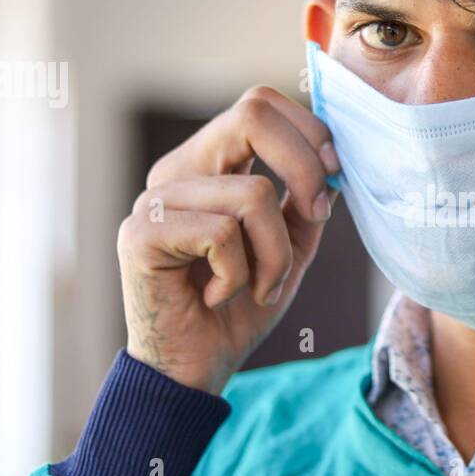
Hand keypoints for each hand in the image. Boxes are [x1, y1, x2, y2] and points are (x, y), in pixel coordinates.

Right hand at [117, 85, 338, 394]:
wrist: (193, 371)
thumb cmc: (238, 310)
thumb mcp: (289, 249)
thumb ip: (305, 202)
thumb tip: (333, 159)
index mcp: (208, 164)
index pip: (260, 104)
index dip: (309, 130)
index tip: (334, 174)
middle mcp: (177, 170)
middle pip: (253, 115)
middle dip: (305, 168)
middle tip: (317, 215)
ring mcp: (154, 199)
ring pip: (252, 193)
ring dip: (275, 255)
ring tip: (257, 288)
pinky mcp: (141, 234)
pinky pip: (222, 235)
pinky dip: (239, 276)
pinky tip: (216, 298)